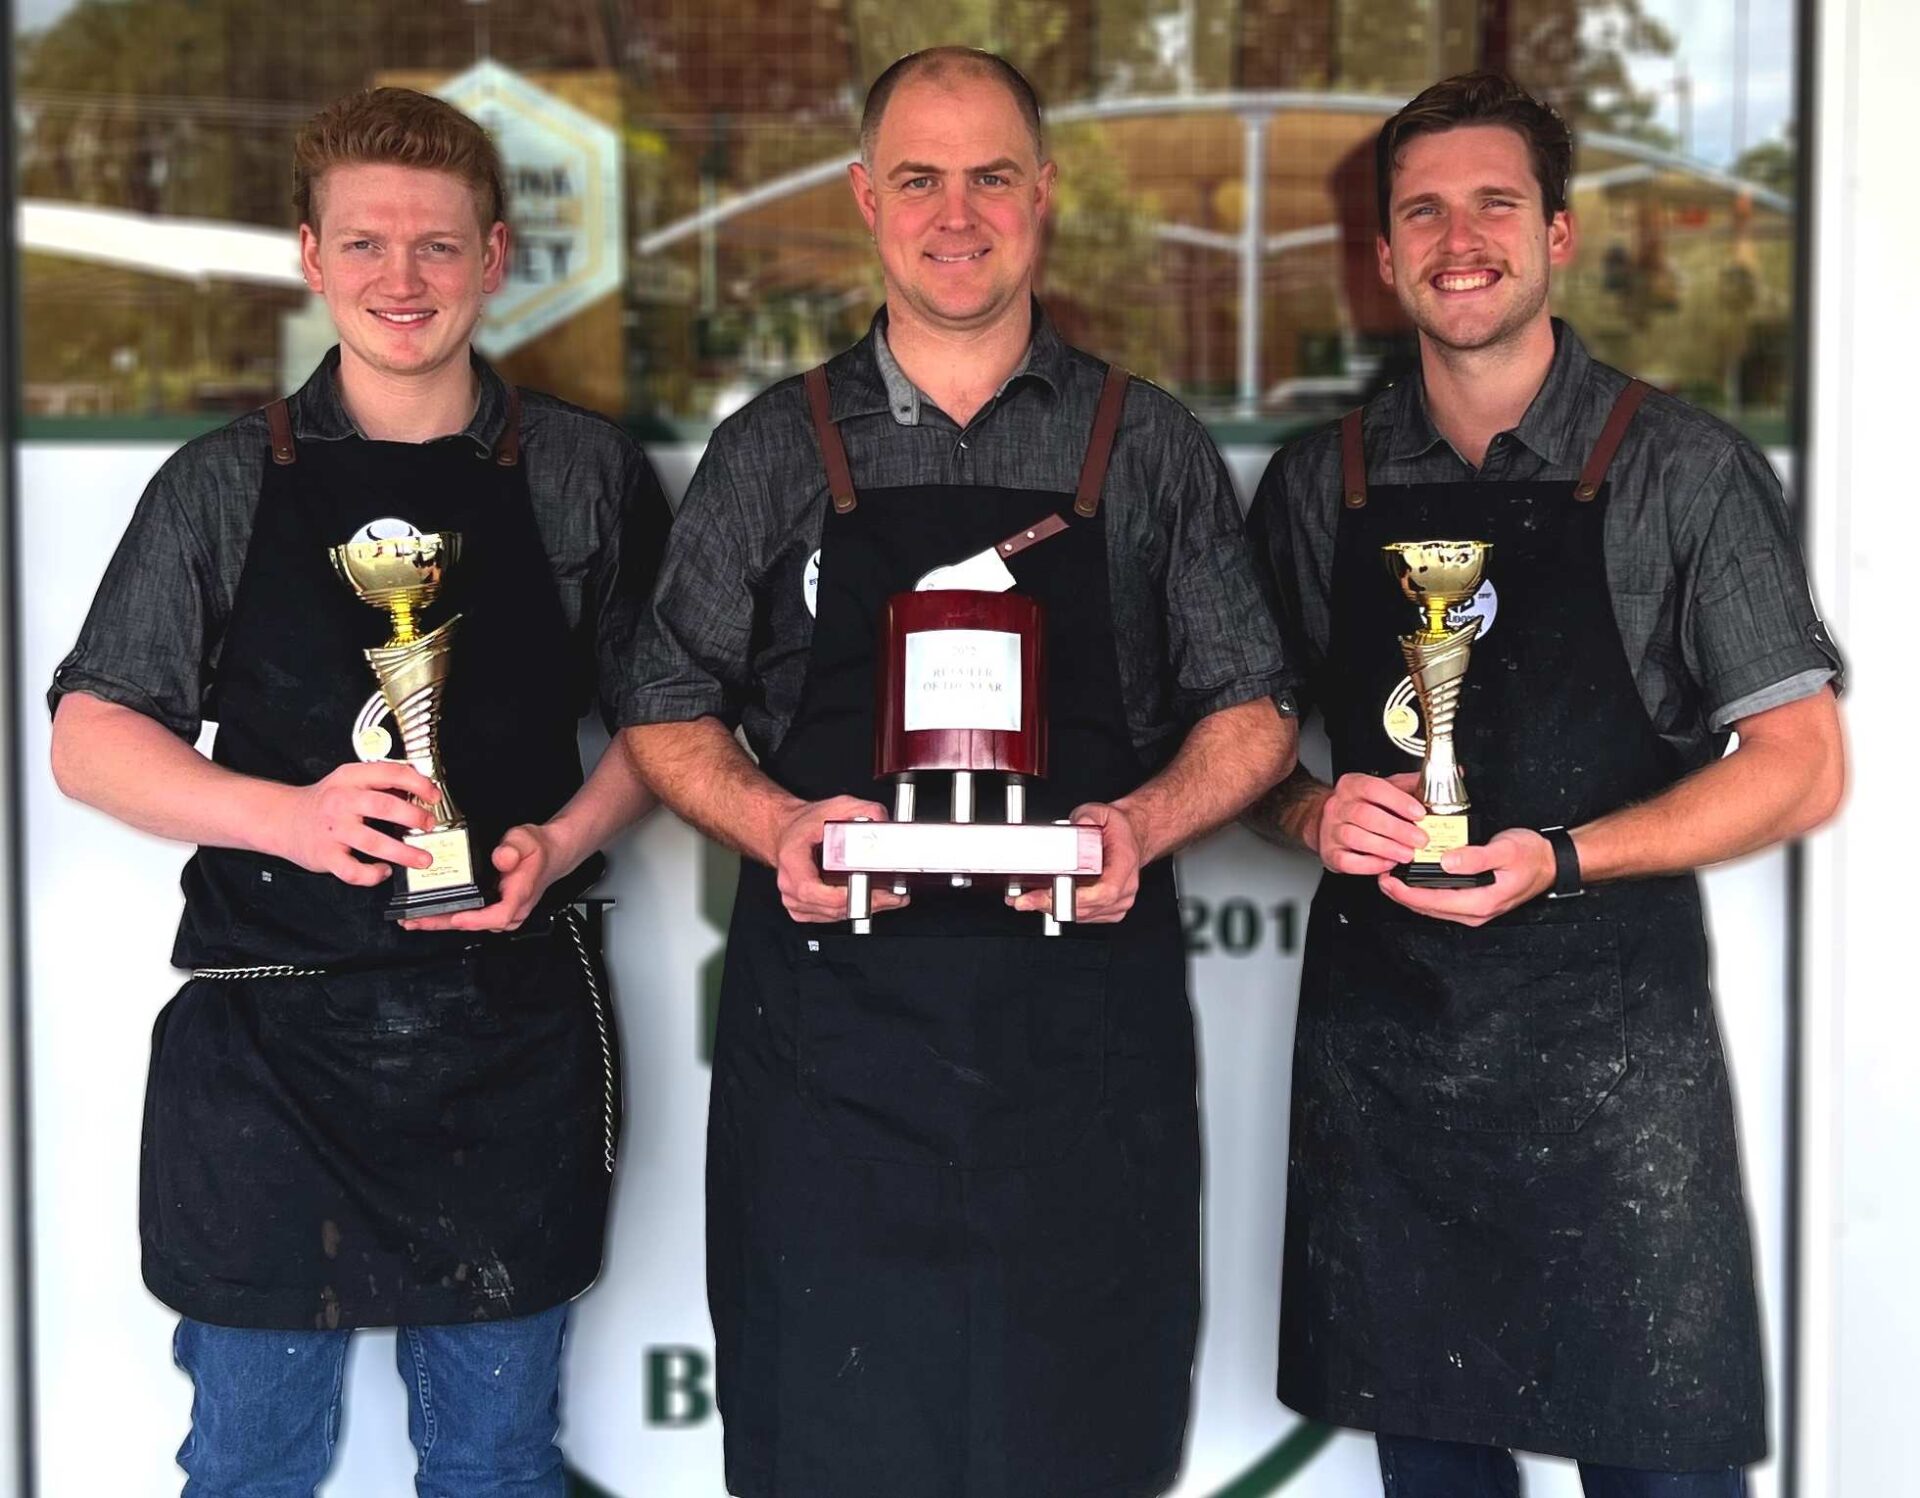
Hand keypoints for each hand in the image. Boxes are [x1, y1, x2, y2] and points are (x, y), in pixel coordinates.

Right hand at [275, 761, 439, 885]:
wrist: (283, 819)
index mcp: (350, 778)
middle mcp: (341, 802)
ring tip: (423, 858)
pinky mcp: (325, 856)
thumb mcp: (349, 781)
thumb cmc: (324, 802)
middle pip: (384, 806)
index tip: (433, 795)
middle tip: (429, 825)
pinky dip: (373, 874)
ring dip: (404, 853)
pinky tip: (383, 870)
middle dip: (414, 817)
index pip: (390, 773)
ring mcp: (333, 830)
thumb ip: (380, 783)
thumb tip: (420, 790)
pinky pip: (354, 871)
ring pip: (374, 842)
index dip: (418, 783)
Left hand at [399, 823, 564, 932]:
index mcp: (519, 895)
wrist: (548, 856)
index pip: (499, 915)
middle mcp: (511, 910)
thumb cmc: (537, 850)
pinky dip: (447, 916)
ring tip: (413, 919)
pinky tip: (428, 913)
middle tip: (415, 920)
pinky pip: (469, 918)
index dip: (475, 919)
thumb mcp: (526, 840)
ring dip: (441, 922)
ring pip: (469, 924)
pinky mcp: (493, 912)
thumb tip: (501, 858)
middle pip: (475, 924)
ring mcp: (502, 914)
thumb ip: (513, 848)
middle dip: (443, 923)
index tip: (455, 916)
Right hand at [776, 795, 909, 923]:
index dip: (846, 895)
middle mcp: (790, 885)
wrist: (787, 832)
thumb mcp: (835, 806)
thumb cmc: (805, 823)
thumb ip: (862, 810)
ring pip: (834, 916)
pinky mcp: (802, 909)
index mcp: (792, 860)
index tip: (873, 892)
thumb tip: (881, 821)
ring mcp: (794, 900)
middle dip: (867, 903)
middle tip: (893, 896)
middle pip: (831, 907)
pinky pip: (830, 918)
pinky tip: (868, 902)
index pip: (814, 890)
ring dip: (863, 910)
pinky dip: (851, 911)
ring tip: (888, 898)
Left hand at [1007, 801, 1144, 923]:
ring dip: (1053, 909)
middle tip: (1027, 899)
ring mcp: (1119, 901)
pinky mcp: (1109, 909)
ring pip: (1083, 915)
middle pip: (1088, 907)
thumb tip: (1078, 823)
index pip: (1105, 891)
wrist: (1130, 837)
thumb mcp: (1101, 813)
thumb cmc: (1117, 829)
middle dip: (1053, 904)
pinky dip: (1062, 911)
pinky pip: (1084, 916)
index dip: (1076, 897)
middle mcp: (1125, 887)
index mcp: (1125, 864)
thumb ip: (1088, 816)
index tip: (1051, 894)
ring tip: (1028, 900)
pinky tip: (1044, 902)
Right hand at [1313, 771, 1428, 874]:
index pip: (1373, 788)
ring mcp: (1331, 830)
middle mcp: (1338, 806)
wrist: (1327, 820)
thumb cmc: (1361, 805)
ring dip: (1386, 848)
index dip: (1398, 801)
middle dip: (1397, 829)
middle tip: (1420, 840)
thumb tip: (1434, 785)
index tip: (1420, 813)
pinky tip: (1388, 863)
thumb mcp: (1382, 788)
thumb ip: (1406, 786)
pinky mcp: (1331, 853)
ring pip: (1356, 838)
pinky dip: (1371, 864)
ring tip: (1408, 854)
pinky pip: (1348, 861)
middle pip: (1365, 815)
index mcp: (1352, 785)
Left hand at [1378, 827, 1556, 925]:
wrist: (1550, 862)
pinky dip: (1424, 892)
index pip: (1432, 901)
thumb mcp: (1505, 850)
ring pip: (1433, 907)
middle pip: (1428, 908)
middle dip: (1401, 894)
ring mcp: (1474, 909)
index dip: (1405, 892)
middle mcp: (1475, 912)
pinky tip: (1414, 879)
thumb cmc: (1531, 855)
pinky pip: (1442, 901)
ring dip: (1410, 894)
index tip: (1387, 878)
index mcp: (1481, 902)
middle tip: (1380, 875)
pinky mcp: (1474, 902)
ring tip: (1390, 877)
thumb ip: (1476, 857)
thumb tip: (1447, 861)